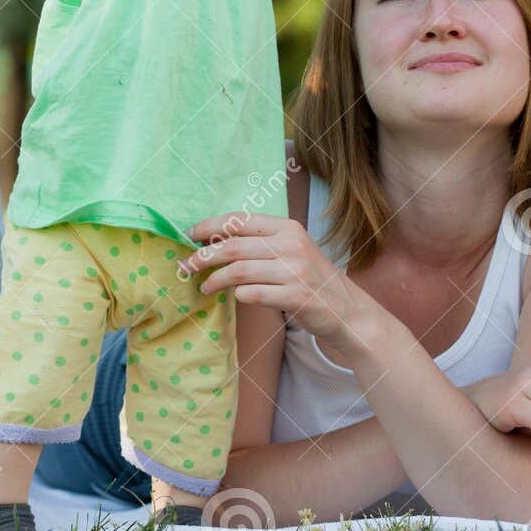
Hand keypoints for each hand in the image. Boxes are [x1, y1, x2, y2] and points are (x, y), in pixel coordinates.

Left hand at [178, 212, 367, 364]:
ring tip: (203, 286)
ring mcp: (295, 271)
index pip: (239, 220)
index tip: (188, 235)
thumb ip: (260, 244)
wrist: (346, 309)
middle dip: (203, 255)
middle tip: (185, 265)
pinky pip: (253, 294)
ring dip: (215, 279)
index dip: (209, 225)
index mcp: (287, 228)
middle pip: (234, 246)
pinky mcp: (296, 296)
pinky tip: (233, 297)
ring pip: (239, 271)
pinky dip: (238, 295)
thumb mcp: (291, 251)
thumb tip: (212, 242)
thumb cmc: (311, 279)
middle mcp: (291, 245)